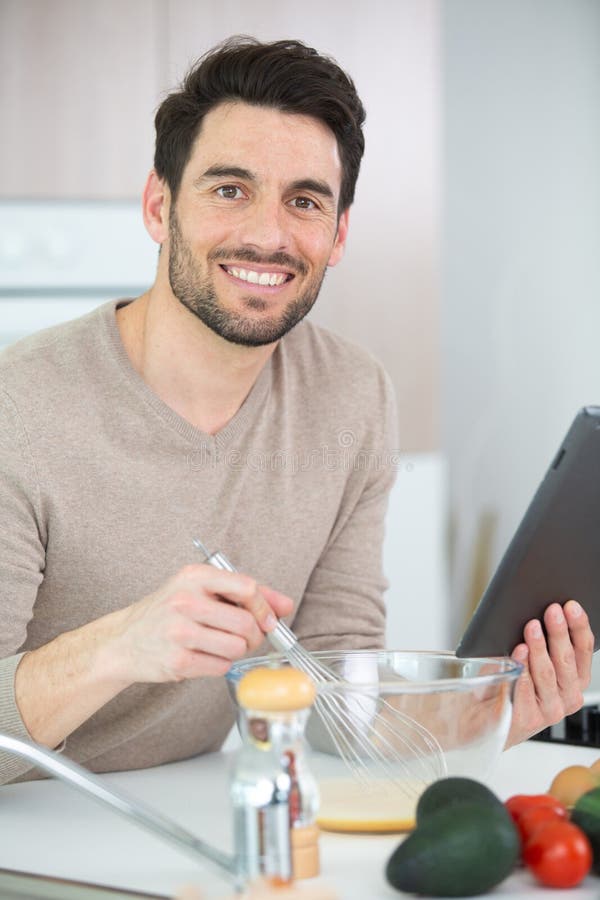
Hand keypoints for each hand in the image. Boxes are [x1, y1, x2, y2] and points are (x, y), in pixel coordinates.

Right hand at [101, 564, 293, 686]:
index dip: (265, 607)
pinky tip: (202, 656)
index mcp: (194, 576)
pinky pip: (222, 666)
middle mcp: (185, 601)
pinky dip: (219, 664)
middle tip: (244, 637)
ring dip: (236, 651)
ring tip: (218, 645)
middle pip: (246, 623)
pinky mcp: (177, 661)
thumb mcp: (201, 590)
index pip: (247, 587)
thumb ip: (244, 595)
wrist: (124, 641)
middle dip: (254, 635)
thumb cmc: (168, 613)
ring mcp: (179, 632)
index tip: (269, 619)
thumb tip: (285, 605)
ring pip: (238, 648)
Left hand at [505, 600, 594, 746]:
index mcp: (574, 679)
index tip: (571, 606)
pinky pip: (525, 688)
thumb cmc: (506, 682)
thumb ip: (536, 642)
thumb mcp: (527, 658)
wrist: (482, 716)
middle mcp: (568, 696)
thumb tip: (537, 615)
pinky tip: (518, 652)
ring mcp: (550, 710)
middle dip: (559, 632)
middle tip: (552, 610)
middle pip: (566, 659)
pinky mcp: (530, 720)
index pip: (583, 649)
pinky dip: (521, 667)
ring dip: (539, 647)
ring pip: (547, 673)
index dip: (579, 626)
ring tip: (532, 626)